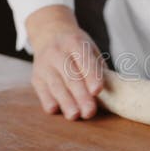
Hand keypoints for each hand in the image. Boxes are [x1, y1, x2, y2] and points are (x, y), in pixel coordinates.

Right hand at [27, 5, 105, 120]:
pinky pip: (42, 91)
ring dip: (65, 102)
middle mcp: (58, 53)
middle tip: (90, 112)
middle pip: (70, 77)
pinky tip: (57, 110)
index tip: (98, 91)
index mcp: (75, 42)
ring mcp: (45, 65)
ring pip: (55, 86)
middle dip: (80, 96)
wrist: (49, 34)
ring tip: (75, 116)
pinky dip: (49, 101)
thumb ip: (99, 67)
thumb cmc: (77, 47)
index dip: (91, 76)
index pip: (85, 60)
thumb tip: (113, 91)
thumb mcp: (90, 48)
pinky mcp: (36, 77)